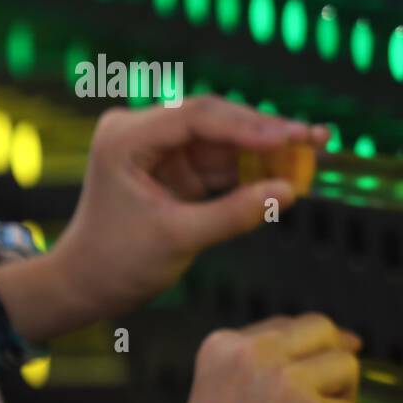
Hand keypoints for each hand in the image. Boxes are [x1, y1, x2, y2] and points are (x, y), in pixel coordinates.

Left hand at [0, 97, 328, 342]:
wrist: (87, 284)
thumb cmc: (118, 262)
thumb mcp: (179, 239)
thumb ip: (234, 213)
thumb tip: (288, 192)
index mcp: (128, 137)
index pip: (197, 117)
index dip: (248, 126)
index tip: (289, 137)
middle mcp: (145, 133)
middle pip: (218, 121)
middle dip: (267, 132)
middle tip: (315, 138)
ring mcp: (164, 149)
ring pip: (228, 140)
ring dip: (269, 150)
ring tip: (313, 153)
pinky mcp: (180, 168)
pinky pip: (226, 162)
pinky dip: (257, 170)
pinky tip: (291, 171)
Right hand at [184, 315, 361, 402]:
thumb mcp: (225, 385)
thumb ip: (275, 357)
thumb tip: (352, 340)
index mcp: (226, 345)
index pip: (288, 326)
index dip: (310, 346)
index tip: (315, 368)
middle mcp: (256, 355)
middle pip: (322, 329)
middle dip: (334, 356)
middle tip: (329, 389)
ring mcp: (288, 382)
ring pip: (345, 367)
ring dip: (341, 398)